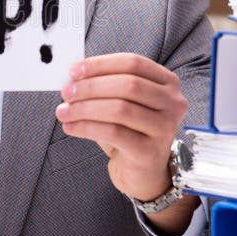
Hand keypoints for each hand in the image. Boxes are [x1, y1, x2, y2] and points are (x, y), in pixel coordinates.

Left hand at [55, 53, 197, 234]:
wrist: (142, 171)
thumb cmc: (129, 130)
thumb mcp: (122, 101)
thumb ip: (105, 84)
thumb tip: (73, 78)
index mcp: (167, 82)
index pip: (133, 63)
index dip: (100, 65)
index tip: (74, 71)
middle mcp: (173, 102)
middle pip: (128, 85)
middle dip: (91, 87)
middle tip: (66, 92)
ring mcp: (165, 128)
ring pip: (120, 109)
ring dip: (85, 108)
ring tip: (63, 112)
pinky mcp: (150, 151)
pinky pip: (113, 133)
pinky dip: (86, 128)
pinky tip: (70, 127)